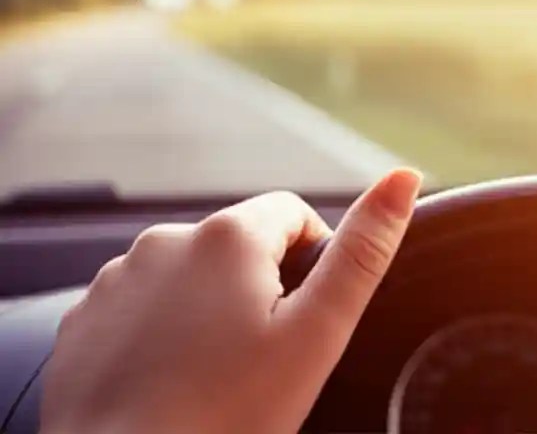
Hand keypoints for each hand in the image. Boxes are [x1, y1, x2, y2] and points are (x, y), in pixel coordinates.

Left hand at [40, 168, 422, 433]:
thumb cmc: (226, 416)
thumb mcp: (318, 334)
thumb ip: (363, 252)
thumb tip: (403, 177)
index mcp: (227, 236)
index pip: (294, 214)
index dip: (314, 264)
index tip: (306, 323)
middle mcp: (165, 242)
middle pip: (240, 248)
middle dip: (260, 291)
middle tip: (266, 360)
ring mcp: (115, 281)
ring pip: (190, 279)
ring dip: (209, 312)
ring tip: (216, 378)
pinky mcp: (82, 321)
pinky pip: (141, 311)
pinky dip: (162, 337)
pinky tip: (173, 385)